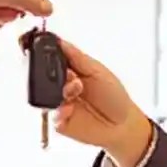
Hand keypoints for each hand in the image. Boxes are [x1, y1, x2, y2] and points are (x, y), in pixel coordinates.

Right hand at [54, 39, 154, 166]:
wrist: (123, 125)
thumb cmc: (114, 97)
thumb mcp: (98, 71)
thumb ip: (78, 57)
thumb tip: (60, 41)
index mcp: (70, 71)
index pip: (51, 59)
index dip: (45, 53)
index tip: (43, 47)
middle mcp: (62, 87)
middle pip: (43, 76)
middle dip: (51, 72)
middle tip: (68, 73)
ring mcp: (59, 104)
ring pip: (45, 95)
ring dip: (59, 90)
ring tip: (75, 89)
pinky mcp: (60, 122)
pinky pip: (52, 115)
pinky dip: (60, 110)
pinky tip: (70, 108)